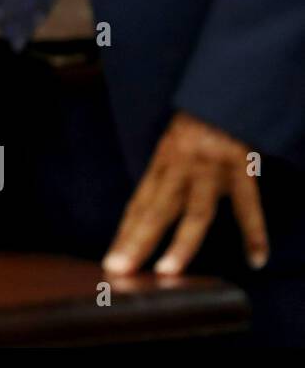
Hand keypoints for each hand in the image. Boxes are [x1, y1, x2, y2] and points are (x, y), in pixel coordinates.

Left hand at [103, 112, 267, 276]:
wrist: (222, 96)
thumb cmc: (195, 128)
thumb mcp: (171, 150)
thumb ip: (162, 181)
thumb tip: (145, 218)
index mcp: (160, 166)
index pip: (137, 206)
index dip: (124, 235)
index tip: (111, 262)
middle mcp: (179, 169)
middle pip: (154, 211)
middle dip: (136, 242)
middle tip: (119, 269)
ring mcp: (209, 171)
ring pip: (193, 212)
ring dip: (180, 244)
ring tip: (167, 271)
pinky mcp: (240, 169)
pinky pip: (248, 206)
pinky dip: (255, 233)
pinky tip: (256, 258)